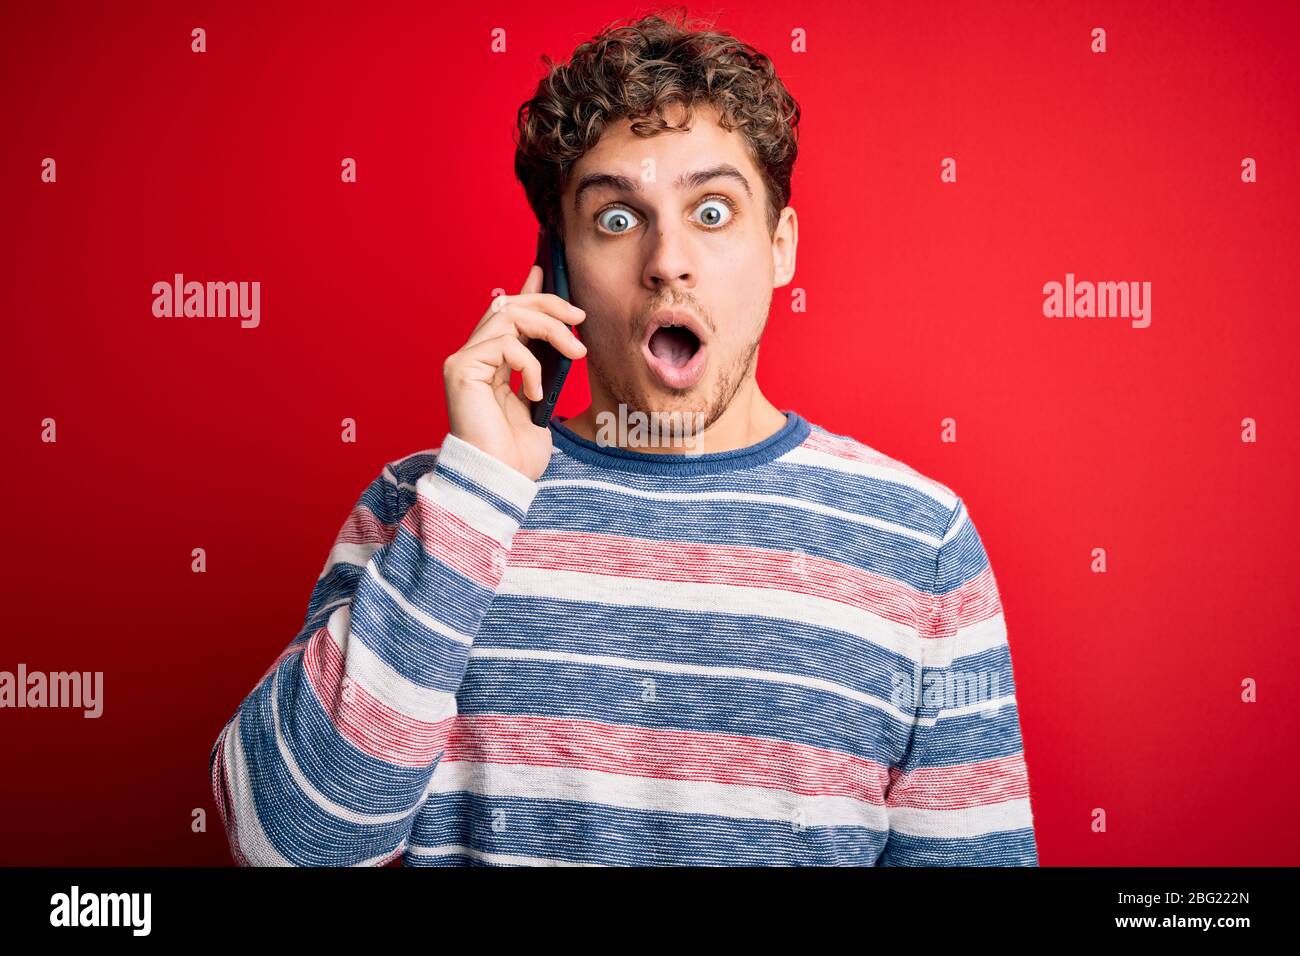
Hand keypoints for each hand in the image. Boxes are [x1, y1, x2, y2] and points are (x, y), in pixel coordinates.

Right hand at [443, 263, 586, 480]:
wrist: (501, 482)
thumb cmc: (518, 452)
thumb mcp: (541, 399)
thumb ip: (543, 365)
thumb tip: (562, 335)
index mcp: (490, 363)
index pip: (507, 314)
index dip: (527, 290)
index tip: (543, 267)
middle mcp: (473, 357)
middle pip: (508, 306)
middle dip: (549, 305)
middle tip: (579, 318)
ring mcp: (464, 362)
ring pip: (508, 317)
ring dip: (550, 330)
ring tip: (575, 353)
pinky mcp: (461, 370)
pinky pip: (505, 345)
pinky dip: (530, 364)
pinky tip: (535, 393)